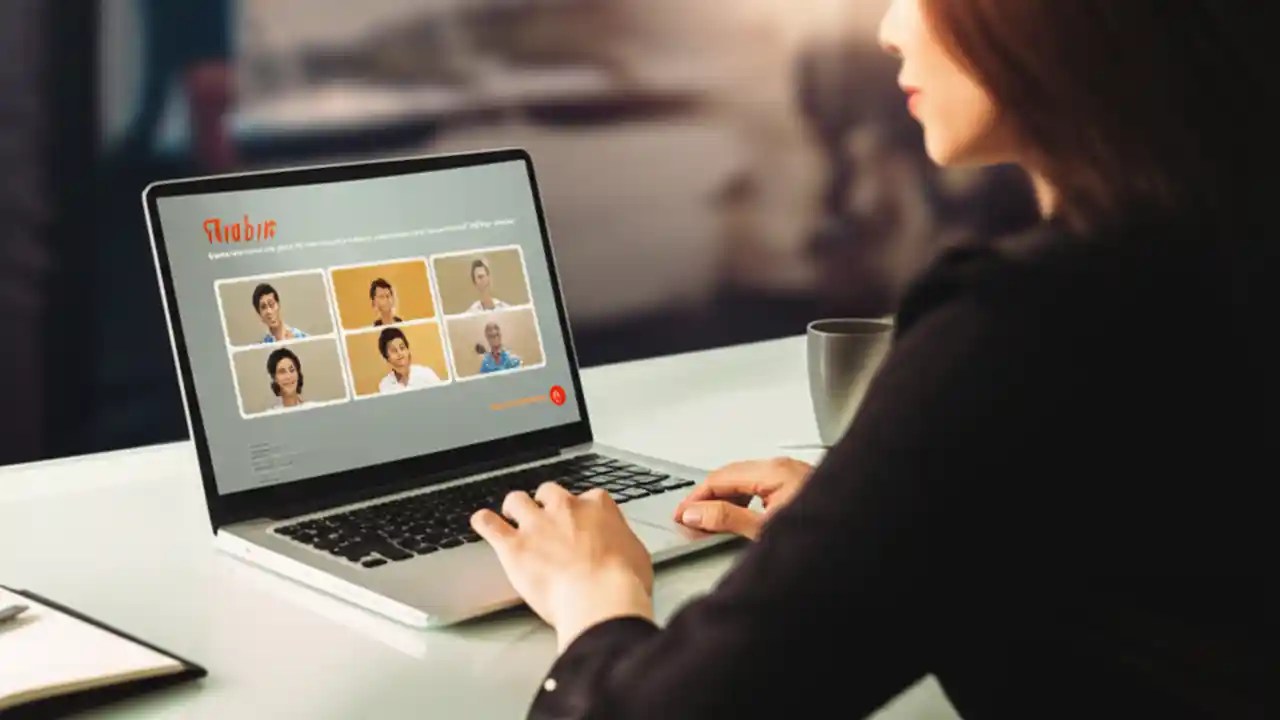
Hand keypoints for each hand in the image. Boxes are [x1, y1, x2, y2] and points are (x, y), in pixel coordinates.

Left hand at [471, 483, 654, 650]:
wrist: (600, 599)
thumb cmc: (622, 582)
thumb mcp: (636, 555)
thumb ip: (621, 542)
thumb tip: (620, 547)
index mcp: (597, 507)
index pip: (588, 498)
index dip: (583, 511)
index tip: (582, 521)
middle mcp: (565, 509)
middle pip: (549, 492)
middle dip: (545, 503)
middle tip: (546, 517)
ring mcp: (537, 525)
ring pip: (516, 500)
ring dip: (514, 508)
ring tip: (512, 516)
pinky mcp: (514, 546)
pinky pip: (490, 524)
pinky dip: (484, 522)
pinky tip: (482, 522)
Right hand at [673, 458, 813, 538]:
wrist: (861, 541)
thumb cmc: (821, 535)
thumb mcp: (764, 530)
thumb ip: (726, 519)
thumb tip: (697, 513)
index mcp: (774, 471)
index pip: (720, 477)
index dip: (696, 497)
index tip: (680, 514)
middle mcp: (783, 467)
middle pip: (732, 477)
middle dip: (708, 498)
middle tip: (689, 520)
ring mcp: (792, 475)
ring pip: (746, 483)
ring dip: (726, 502)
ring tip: (710, 524)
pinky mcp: (798, 487)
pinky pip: (761, 489)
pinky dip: (744, 503)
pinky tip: (739, 519)